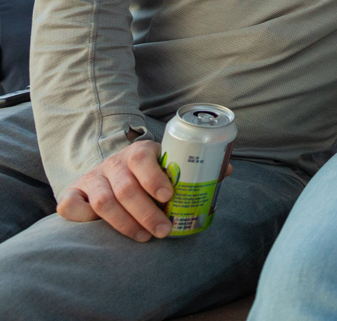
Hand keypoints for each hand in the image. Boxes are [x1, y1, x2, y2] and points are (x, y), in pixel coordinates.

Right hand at [57, 139, 176, 240]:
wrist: (115, 170)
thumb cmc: (147, 175)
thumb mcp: (164, 168)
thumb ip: (182, 175)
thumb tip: (216, 179)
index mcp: (137, 152)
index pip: (141, 159)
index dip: (153, 178)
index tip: (167, 196)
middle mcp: (113, 163)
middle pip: (126, 188)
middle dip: (146, 213)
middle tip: (163, 230)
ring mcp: (91, 178)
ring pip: (103, 202)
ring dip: (125, 223)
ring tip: (144, 236)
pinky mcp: (73, 192)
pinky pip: (69, 206)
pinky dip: (83, 219)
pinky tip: (104, 230)